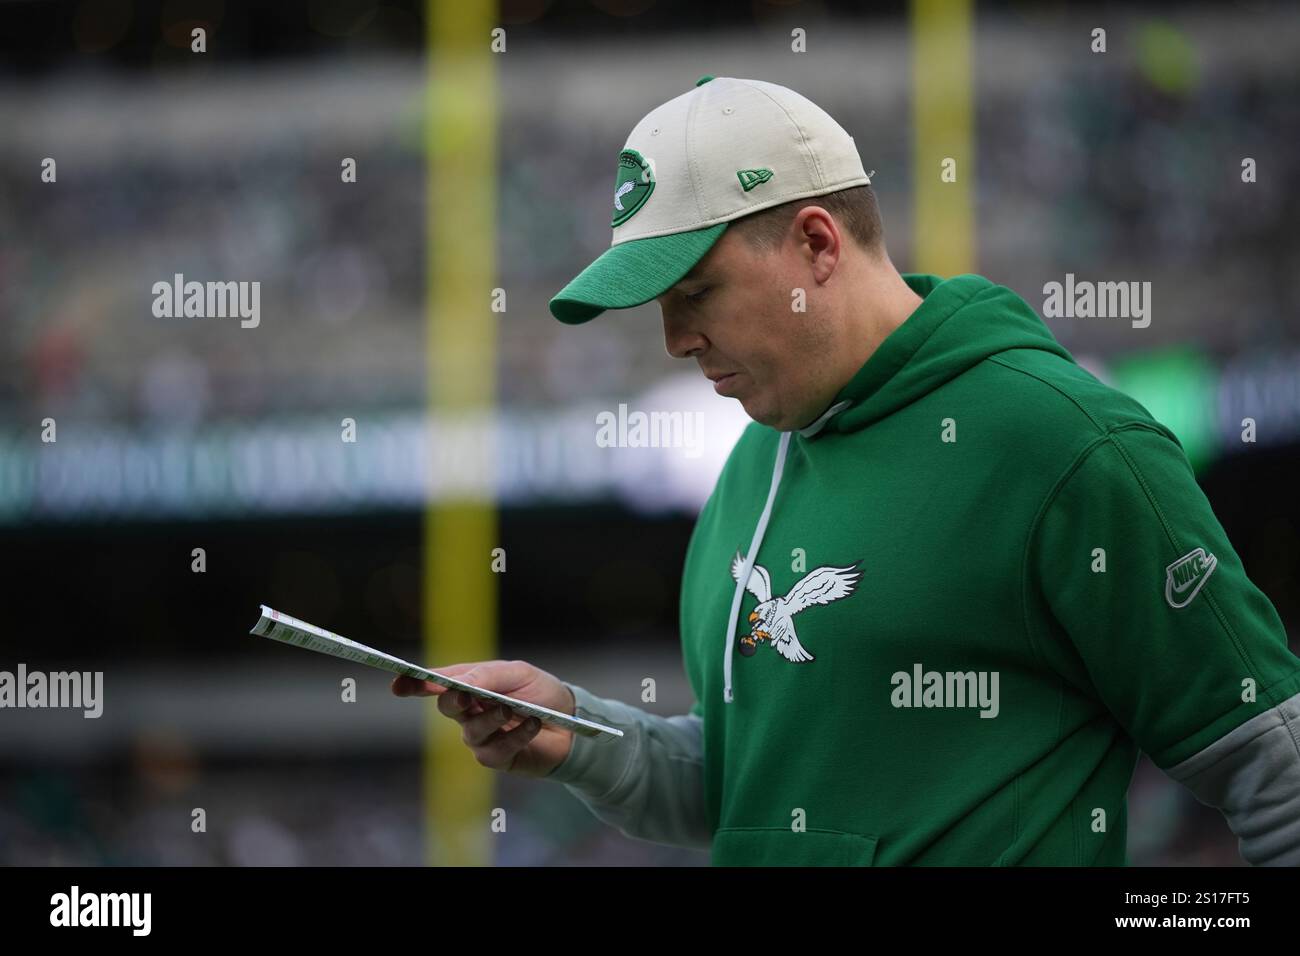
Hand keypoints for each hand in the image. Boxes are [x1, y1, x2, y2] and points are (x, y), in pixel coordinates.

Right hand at [391, 660, 576, 777]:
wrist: (572, 722)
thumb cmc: (542, 694)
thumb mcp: (518, 674)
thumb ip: (487, 676)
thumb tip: (456, 684)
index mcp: (471, 685)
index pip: (436, 684)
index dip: (414, 683)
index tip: (398, 682)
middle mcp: (470, 711)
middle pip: (447, 706)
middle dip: (455, 699)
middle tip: (469, 693)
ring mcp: (481, 737)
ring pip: (470, 731)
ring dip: (491, 718)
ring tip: (512, 710)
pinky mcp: (496, 758)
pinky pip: (494, 751)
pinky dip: (515, 736)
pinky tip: (533, 726)